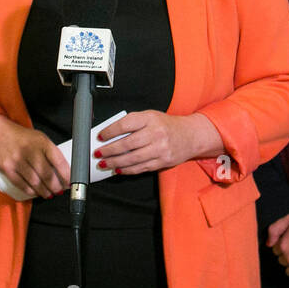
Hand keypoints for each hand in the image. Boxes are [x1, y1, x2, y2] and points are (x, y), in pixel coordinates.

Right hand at [0, 114, 68, 198]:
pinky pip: (21, 184)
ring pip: (35, 182)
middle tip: (59, 190)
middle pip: (47, 174)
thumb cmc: (22, 138)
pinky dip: (31, 191)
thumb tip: (64, 172)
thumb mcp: (39, 139)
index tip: (70, 183)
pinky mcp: (7, 168)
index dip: (66, 175)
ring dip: (44, 191)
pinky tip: (36, 192)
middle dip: (56, 186)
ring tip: (49, 194)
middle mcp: (30, 150)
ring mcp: (17, 160)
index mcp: (41, 142)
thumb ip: (50, 153)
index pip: (58, 161)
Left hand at [94, 110, 217, 174]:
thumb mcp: (151, 117)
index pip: (126, 124)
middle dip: (109, 150)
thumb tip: (110, 136)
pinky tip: (118, 169)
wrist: (191, 136)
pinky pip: (141, 167)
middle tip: (98, 153)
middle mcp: (156, 133)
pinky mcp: (162, 161)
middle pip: (127, 144)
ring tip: (104, 163)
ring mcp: (160, 149)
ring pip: (132, 158)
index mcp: (150, 118)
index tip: (100, 136)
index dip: (110, 131)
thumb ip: (133, 124)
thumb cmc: (167, 126)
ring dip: (115, 162)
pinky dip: (127, 170)